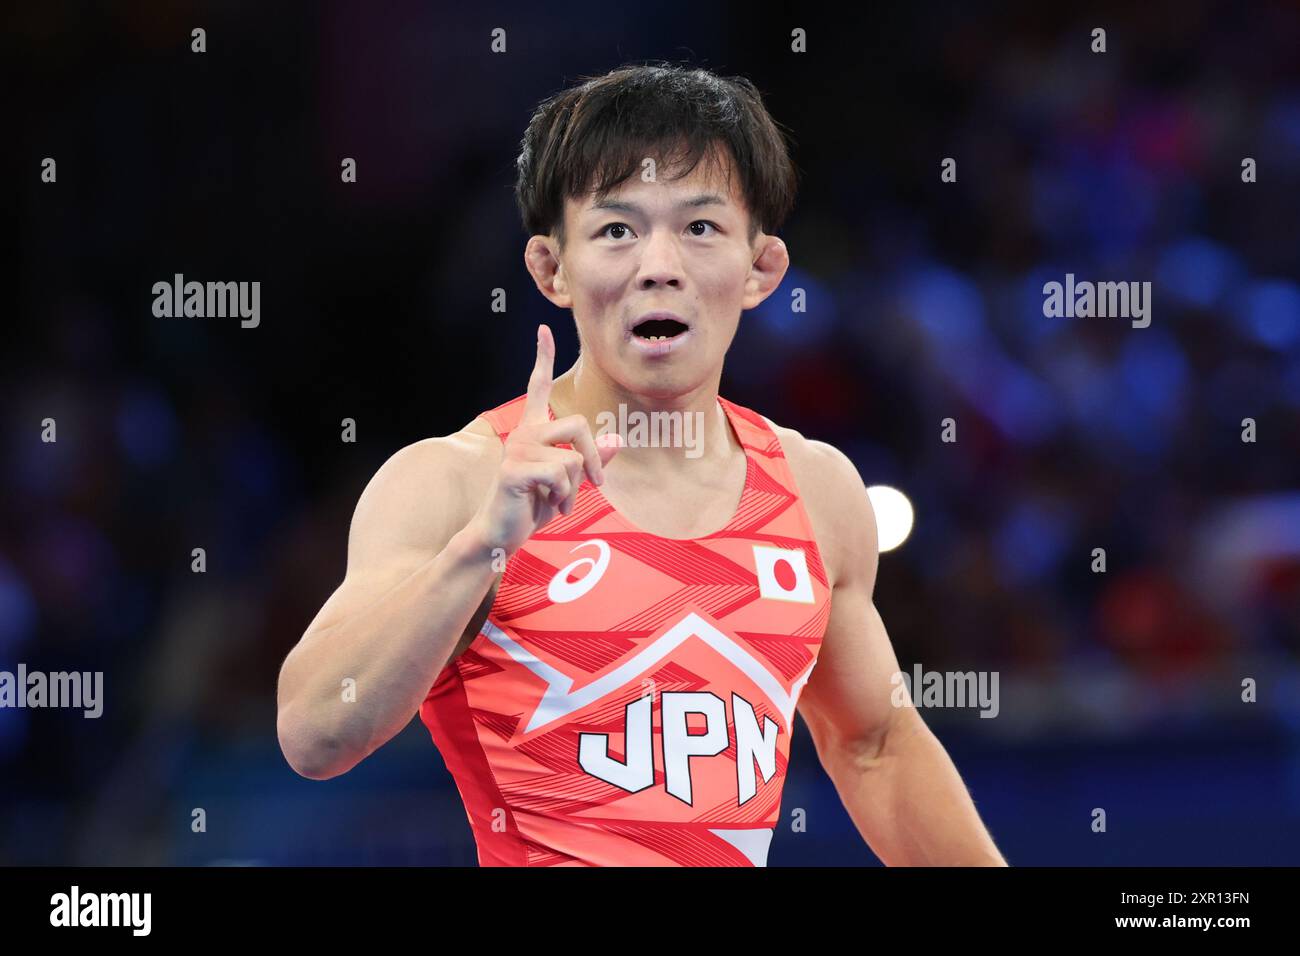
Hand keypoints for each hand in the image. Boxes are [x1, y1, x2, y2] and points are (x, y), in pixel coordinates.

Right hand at [468, 324, 621, 555]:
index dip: (543, 357)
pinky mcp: (514, 470)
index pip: (538, 386)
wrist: (502, 534)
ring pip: (573, 456)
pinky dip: (565, 496)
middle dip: (595, 459)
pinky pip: (561, 473)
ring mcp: (517, 450)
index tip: (544, 329)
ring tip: (560, 502)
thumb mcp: (569, 482)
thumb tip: (617, 440)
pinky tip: (551, 507)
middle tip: (595, 487)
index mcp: (533, 431)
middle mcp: (523, 433)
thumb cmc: (533, 506)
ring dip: (576, 487)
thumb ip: (591, 460)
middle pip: (579, 424)